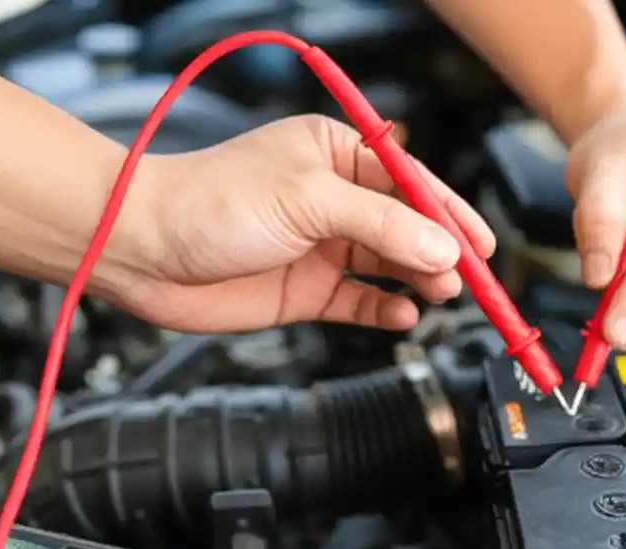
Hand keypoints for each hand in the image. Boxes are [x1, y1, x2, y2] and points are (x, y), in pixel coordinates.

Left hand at [104, 115, 492, 333]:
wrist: (141, 252)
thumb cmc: (208, 202)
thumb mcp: (307, 199)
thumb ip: (381, 224)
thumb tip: (441, 248)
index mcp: (336, 156)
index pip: (413, 183)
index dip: (452, 214)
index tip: (484, 245)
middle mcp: (333, 200)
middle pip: (409, 228)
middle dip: (440, 253)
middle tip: (469, 279)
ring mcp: (321, 247)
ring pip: (390, 266)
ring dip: (419, 282)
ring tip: (440, 295)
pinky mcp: (306, 290)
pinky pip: (361, 301)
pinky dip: (384, 311)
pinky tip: (400, 316)